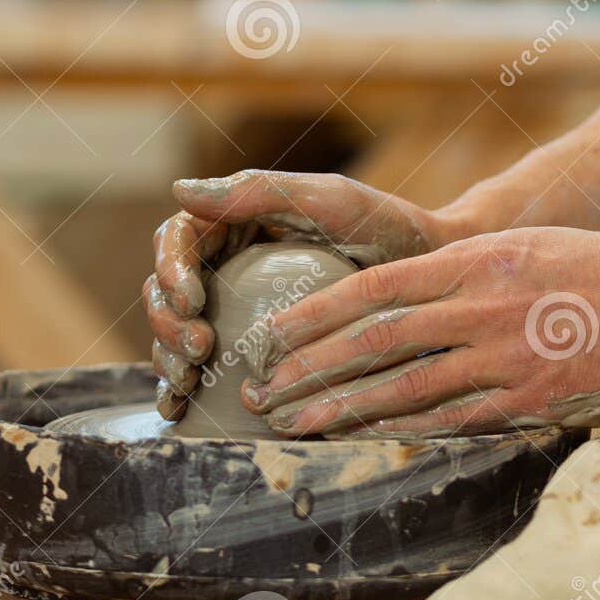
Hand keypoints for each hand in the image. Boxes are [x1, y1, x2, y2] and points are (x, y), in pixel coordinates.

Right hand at [142, 169, 466, 418]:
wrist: (432, 272)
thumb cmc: (385, 226)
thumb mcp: (326, 200)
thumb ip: (258, 191)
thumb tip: (179, 190)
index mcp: (237, 222)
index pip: (179, 240)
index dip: (170, 270)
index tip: (192, 302)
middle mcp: (230, 266)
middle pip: (167, 292)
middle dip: (166, 323)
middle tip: (198, 350)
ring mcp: (240, 312)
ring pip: (178, 334)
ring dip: (168, 359)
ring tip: (188, 383)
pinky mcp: (258, 353)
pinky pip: (208, 371)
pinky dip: (184, 391)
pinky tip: (182, 410)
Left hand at [240, 227, 599, 436]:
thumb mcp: (533, 246)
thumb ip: (475, 269)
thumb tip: (422, 290)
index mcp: (478, 259)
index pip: (375, 287)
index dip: (316, 314)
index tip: (273, 334)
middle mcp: (482, 306)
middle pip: (374, 340)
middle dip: (309, 367)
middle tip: (262, 390)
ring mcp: (507, 358)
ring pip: (404, 388)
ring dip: (342, 409)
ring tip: (295, 425)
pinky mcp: (534, 401)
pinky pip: (455, 420)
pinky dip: (404, 430)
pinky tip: (370, 439)